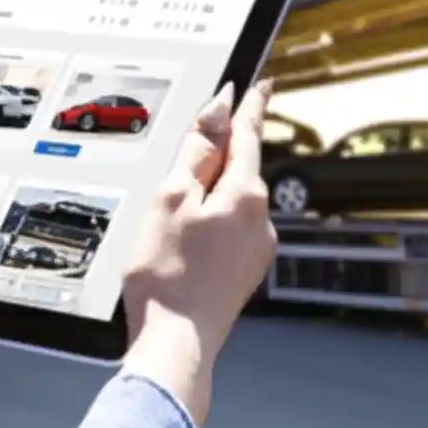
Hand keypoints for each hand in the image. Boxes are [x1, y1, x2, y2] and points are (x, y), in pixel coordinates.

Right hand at [121, 79, 275, 425]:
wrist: (175, 344)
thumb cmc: (166, 274)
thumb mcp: (170, 197)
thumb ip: (196, 151)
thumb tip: (219, 110)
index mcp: (245, 194)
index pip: (249, 133)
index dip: (250, 105)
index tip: (261, 84)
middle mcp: (261, 219)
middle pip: (241, 167)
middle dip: (221, 154)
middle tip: (195, 145)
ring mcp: (257, 249)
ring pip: (234, 201)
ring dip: (211, 192)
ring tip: (172, 212)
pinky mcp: (246, 273)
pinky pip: (231, 230)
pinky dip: (211, 221)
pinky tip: (184, 241)